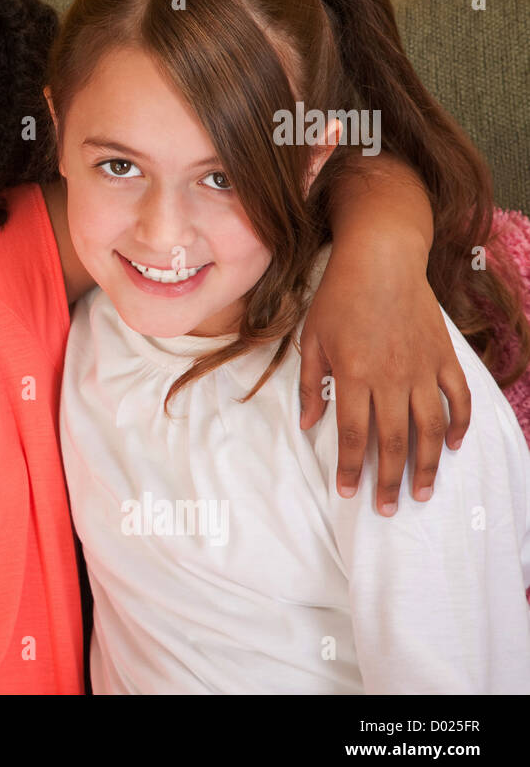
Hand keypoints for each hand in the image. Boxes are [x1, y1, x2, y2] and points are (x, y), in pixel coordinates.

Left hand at [299, 241, 470, 515]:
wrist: (381, 258)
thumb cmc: (338, 296)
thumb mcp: (310, 338)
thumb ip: (310, 384)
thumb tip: (308, 425)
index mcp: (353, 375)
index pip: (350, 434)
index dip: (349, 467)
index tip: (348, 492)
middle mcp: (391, 378)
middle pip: (393, 441)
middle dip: (389, 480)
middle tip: (387, 508)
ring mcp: (422, 369)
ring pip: (429, 428)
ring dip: (426, 465)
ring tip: (421, 492)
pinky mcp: (444, 357)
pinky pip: (457, 399)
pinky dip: (458, 425)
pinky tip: (452, 447)